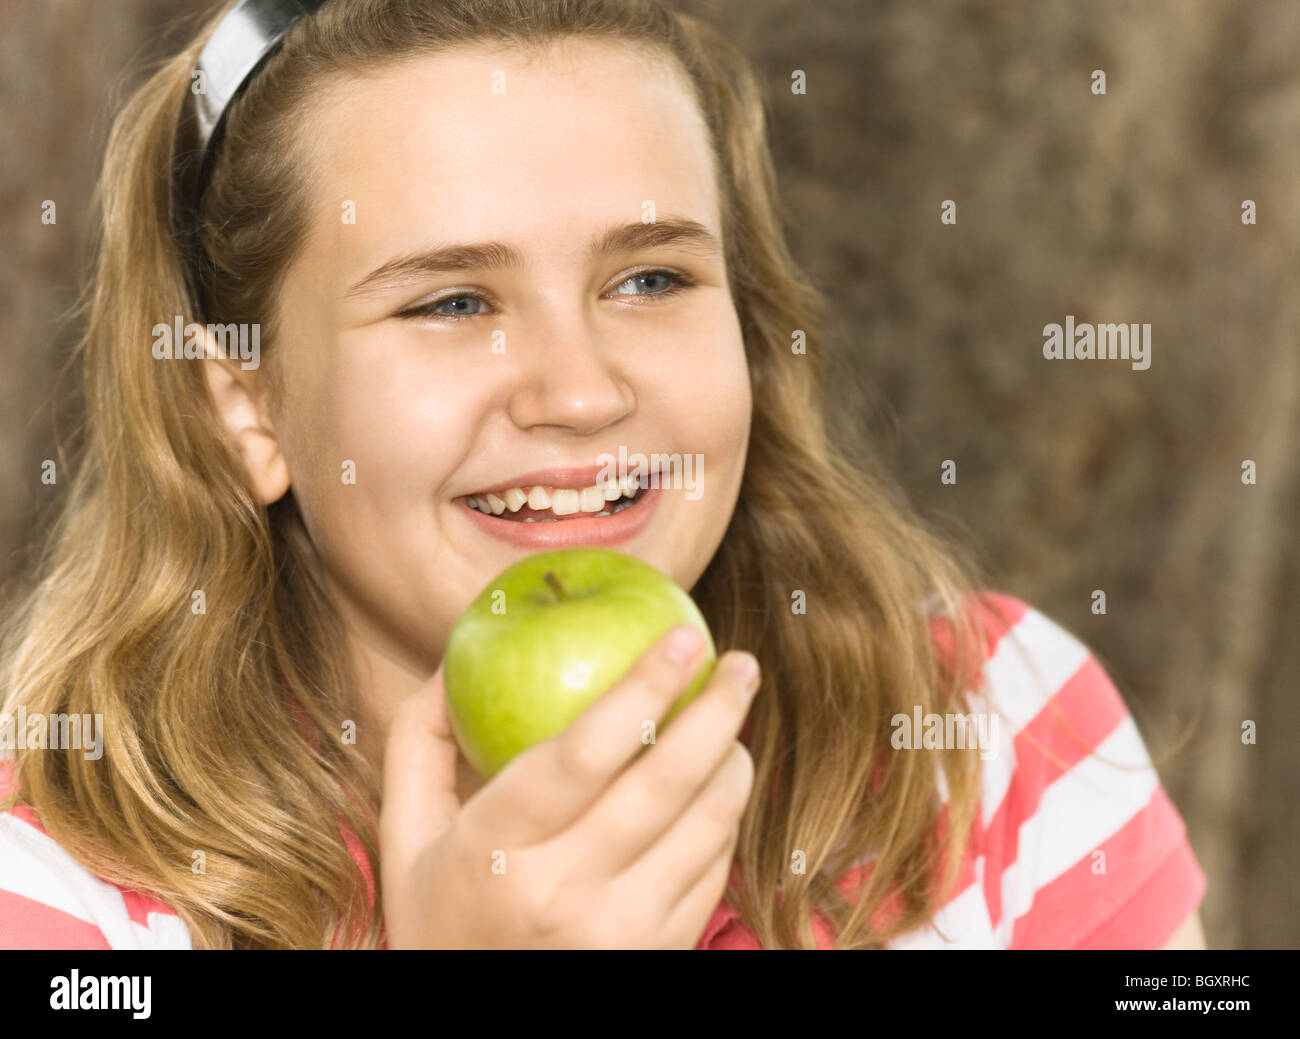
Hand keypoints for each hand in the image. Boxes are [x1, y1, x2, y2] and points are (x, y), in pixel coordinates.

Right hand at [379, 624, 758, 947]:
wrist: (471, 1029)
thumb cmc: (441, 913)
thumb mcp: (406, 834)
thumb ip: (419, 740)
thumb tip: (455, 655)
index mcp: (492, 850)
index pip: (582, 753)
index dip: (642, 687)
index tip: (682, 636)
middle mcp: (559, 896)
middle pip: (663, 784)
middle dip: (717, 710)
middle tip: (740, 663)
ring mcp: (617, 935)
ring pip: (705, 827)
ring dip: (734, 760)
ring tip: (734, 720)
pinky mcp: (657, 956)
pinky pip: (713, 872)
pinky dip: (725, 819)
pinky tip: (719, 786)